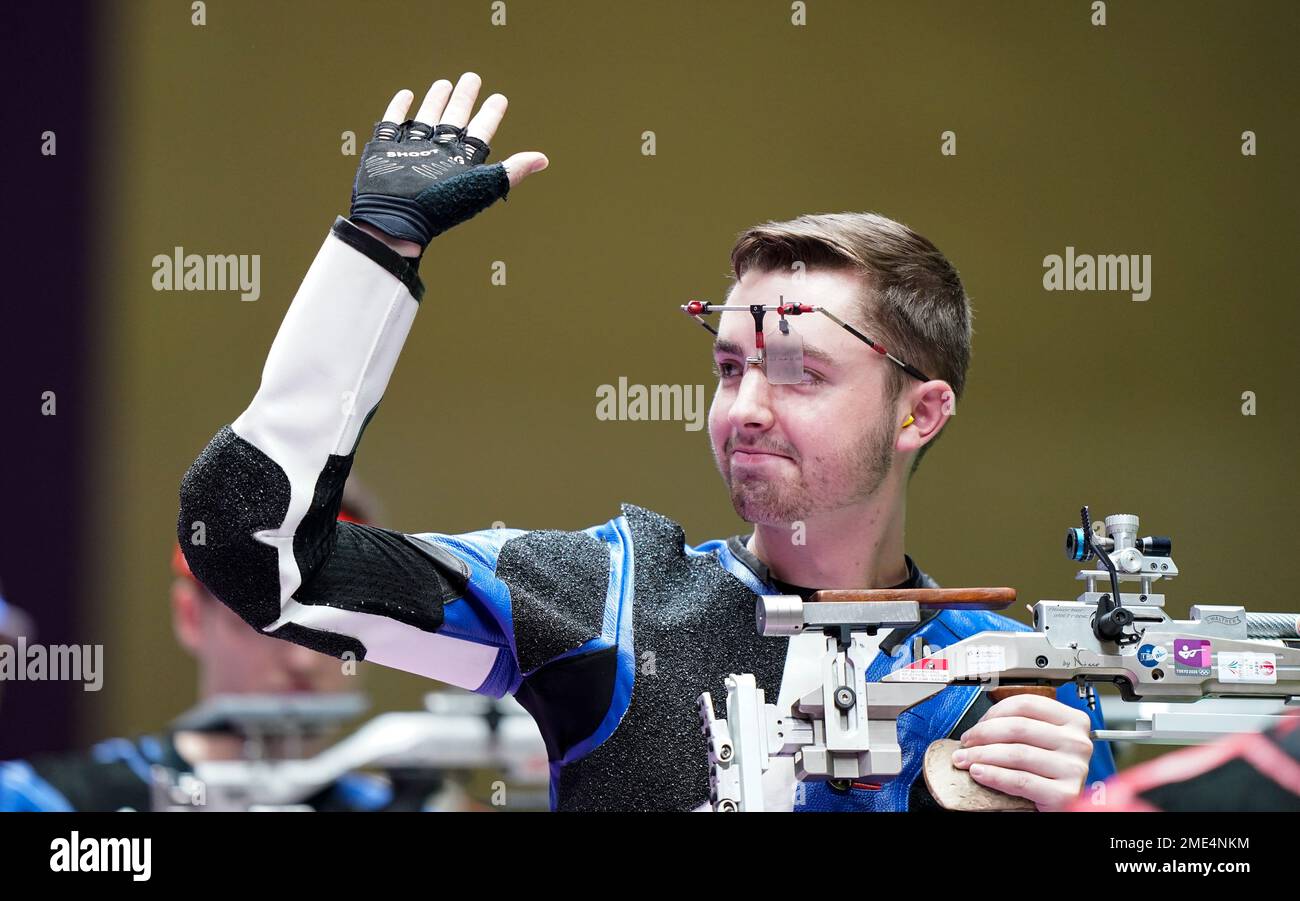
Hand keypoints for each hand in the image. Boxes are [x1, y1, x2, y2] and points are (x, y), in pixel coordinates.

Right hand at [350, 72, 548, 253]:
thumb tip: (544, 160)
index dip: (490, 115)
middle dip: (464, 99)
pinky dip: (398, 109)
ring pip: (426, 119)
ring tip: (444, 83)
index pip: (480, 132)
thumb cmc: (441, 205)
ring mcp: (411, 151)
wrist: (396, 221)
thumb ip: (511, 171)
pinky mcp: (385, 151)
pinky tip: (407, 95)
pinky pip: (392, 124)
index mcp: (461, 161)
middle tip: (472, 77)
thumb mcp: (481, 185)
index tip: (500, 98)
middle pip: (454, 120)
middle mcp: (438, 154)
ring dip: (435, 101)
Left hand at [950, 693, 1093, 810]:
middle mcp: (1077, 742)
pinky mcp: (1065, 794)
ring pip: (1016, 753)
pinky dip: (993, 775)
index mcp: (1073, 721)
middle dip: (983, 734)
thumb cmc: (1049, 772)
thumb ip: (1019, 728)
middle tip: (966, 742)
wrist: (1063, 805)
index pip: (1027, 704)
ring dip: (982, 755)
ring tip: (965, 759)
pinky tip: (979, 773)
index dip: (994, 712)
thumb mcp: (1041, 742)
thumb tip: (978, 728)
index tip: (977, 724)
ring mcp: (1073, 768)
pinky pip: (1020, 780)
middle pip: (1018, 727)